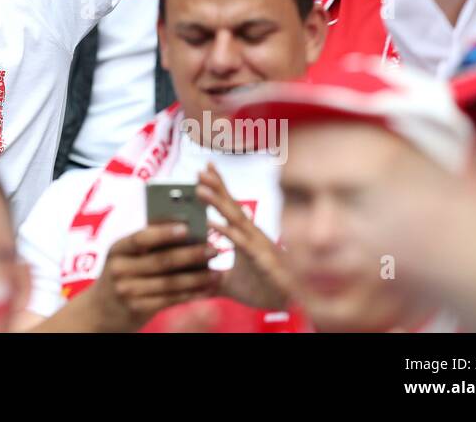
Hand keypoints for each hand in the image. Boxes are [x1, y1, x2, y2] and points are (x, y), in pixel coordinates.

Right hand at [84, 222, 216, 330]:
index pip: (141, 238)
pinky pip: (169, 300)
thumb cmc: (122, 275)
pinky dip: (190, 294)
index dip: (164, 232)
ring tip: (217, 272)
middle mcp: (119, 269)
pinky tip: (206, 289)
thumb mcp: (125, 256)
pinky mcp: (137, 309)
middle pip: (161, 261)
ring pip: (169, 283)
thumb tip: (184, 227)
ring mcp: (127, 291)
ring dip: (197, 278)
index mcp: (117, 249)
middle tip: (214, 249)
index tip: (188, 226)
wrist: (101, 311)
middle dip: (191, 254)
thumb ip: (148, 244)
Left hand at [197, 164, 293, 309]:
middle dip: (216, 187)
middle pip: (231, 206)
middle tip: (200, 170)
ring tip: (200, 189)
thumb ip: (211, 276)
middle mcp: (251, 236)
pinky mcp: (261, 260)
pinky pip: (241, 243)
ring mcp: (257, 245)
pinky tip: (210, 223)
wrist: (285, 305)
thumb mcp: (229, 282)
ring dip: (217, 203)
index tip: (204, 169)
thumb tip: (191, 276)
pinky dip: (226, 232)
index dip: (218, 188)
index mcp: (244, 236)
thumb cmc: (260, 288)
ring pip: (235, 220)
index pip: (229, 207)